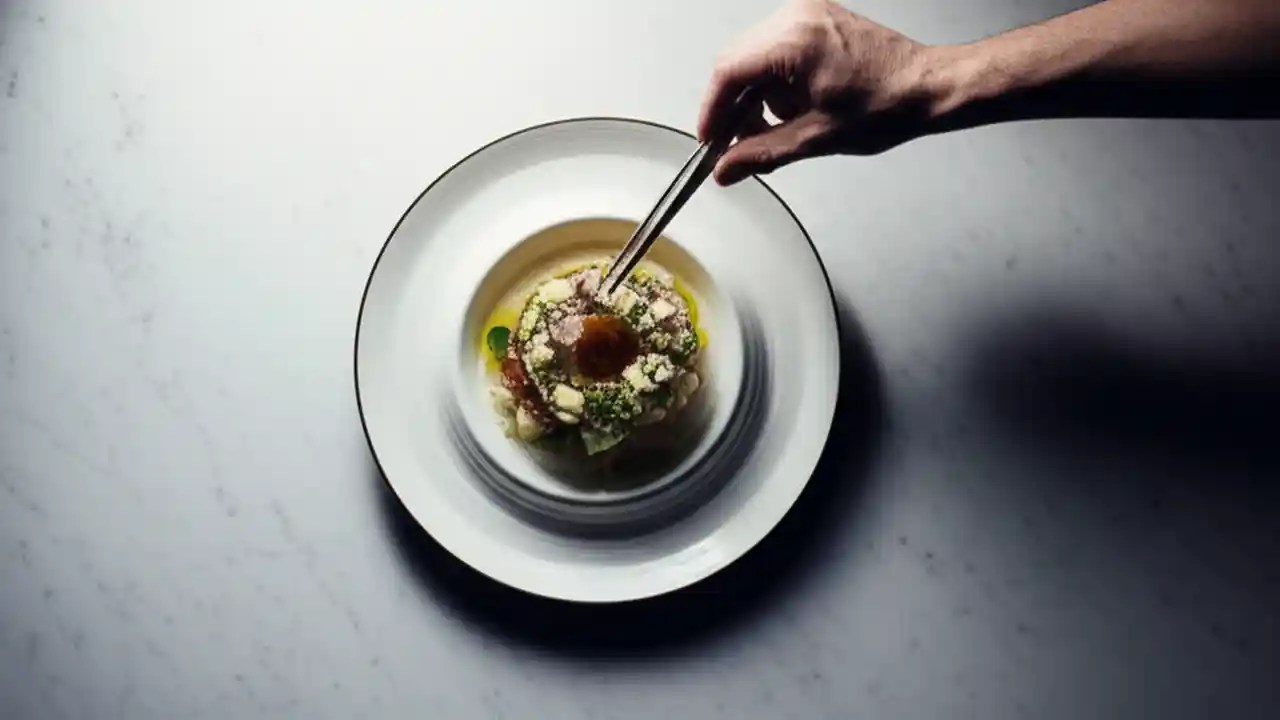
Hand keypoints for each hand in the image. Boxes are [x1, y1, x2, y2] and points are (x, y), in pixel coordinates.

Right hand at [699, 0, 936, 184]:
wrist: (928, 87)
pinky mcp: (817, 20)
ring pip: (755, 58)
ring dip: (755, 96)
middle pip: (737, 62)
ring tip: (774, 129)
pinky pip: (776, 50)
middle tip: (736, 144)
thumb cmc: (888, 105)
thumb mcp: (816, 138)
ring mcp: (808, 15)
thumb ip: (762, 153)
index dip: (712, 111)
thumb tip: (725, 169)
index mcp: (795, 41)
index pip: (729, 72)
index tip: (709, 140)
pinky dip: (775, 82)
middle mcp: (797, 17)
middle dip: (733, 107)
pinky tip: (790, 109)